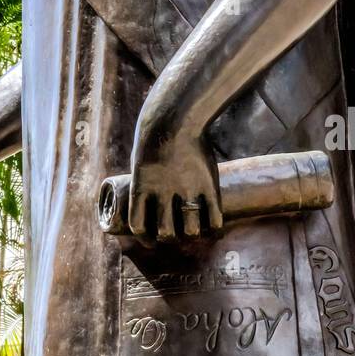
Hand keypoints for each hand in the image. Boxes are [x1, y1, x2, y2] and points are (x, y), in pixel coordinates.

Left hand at [128, 97, 220, 242]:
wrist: (176, 115)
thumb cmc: (157, 133)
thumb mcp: (142, 159)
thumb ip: (144, 181)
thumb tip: (147, 198)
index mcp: (141, 188)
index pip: (138, 227)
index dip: (145, 238)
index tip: (151, 239)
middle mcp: (163, 193)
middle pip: (166, 234)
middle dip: (171, 238)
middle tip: (176, 234)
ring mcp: (187, 190)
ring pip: (191, 231)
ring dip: (193, 235)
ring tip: (196, 233)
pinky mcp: (207, 185)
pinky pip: (214, 218)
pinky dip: (215, 229)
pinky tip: (215, 231)